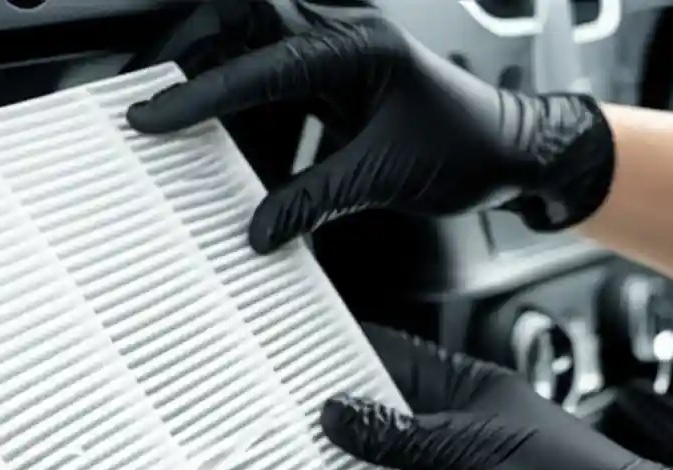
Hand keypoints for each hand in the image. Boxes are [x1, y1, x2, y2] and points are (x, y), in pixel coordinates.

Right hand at [126, 15, 613, 252]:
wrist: (517, 153)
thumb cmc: (471, 147)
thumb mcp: (385, 177)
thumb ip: (315, 200)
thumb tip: (258, 229)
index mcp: (357, 47)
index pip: (259, 67)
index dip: (200, 97)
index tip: (155, 118)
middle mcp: (346, 42)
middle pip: (247, 36)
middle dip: (196, 65)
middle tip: (155, 107)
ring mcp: (344, 63)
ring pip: (259, 59)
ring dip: (220, 89)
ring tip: (177, 123)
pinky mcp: (345, 88)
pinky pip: (281, 89)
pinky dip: (249, 113)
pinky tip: (228, 144)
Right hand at [320, 326, 672, 469]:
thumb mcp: (478, 450)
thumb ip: (402, 435)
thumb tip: (340, 413)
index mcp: (463, 391)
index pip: (389, 359)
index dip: (340, 357)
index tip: (290, 358)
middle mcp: (451, 433)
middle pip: (374, 426)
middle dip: (329, 434)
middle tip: (275, 436)